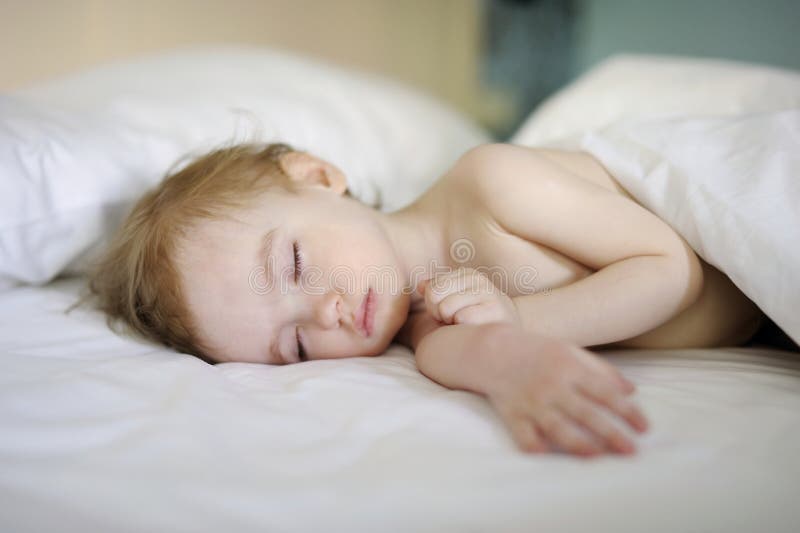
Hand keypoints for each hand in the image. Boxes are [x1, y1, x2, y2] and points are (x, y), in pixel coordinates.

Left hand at [417, 267, 519, 326]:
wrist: (509, 331)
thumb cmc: (476, 316)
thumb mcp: (455, 298)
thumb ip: (436, 289)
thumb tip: (420, 286)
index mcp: (467, 274)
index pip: (431, 288)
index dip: (433, 304)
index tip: (449, 311)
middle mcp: (479, 280)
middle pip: (435, 295)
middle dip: (438, 312)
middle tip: (453, 320)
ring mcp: (488, 294)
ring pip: (446, 307)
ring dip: (451, 322)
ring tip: (464, 324)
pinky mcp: (495, 310)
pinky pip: (462, 318)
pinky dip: (462, 328)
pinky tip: (473, 329)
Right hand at [481, 325, 647, 456]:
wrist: (494, 351)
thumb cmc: (539, 352)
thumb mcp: (572, 352)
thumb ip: (603, 371)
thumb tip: (632, 391)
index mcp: (570, 370)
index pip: (606, 393)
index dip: (627, 412)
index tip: (644, 429)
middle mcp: (553, 387)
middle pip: (586, 413)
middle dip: (611, 434)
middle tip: (632, 451)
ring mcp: (532, 402)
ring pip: (557, 427)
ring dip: (578, 444)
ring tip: (597, 457)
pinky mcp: (513, 414)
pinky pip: (523, 434)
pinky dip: (534, 445)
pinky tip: (547, 455)